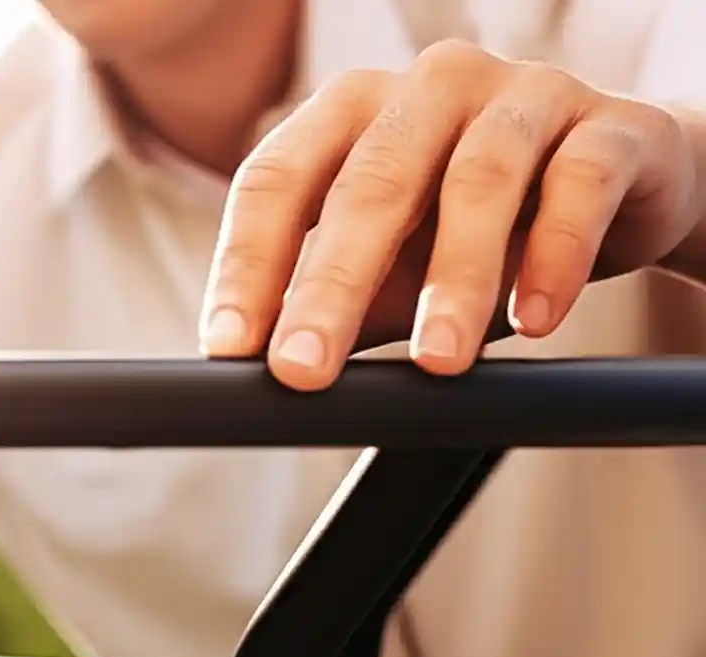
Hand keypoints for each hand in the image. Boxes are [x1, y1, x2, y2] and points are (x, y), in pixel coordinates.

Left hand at [199, 39, 700, 389]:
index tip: (228, 347)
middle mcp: (426, 88)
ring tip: (436, 360)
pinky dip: (555, 255)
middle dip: (331, 285)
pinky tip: (536, 319)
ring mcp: (520, 95)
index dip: (246, 264)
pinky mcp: (609, 127)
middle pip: (370, 184)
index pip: (277, 181)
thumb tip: (272, 375)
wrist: (621, 189)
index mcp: (350, 112)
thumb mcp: (395, 268)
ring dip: (454, 280)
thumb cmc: (479, 229)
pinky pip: (580, 184)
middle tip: (303, 369)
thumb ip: (338, 305)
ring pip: (477, 181)